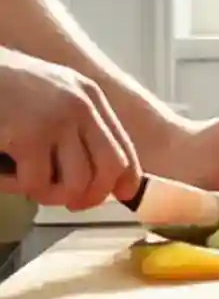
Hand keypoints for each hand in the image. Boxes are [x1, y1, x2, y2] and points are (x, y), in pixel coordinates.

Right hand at [0, 47, 141, 208]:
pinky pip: (36, 183)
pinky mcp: (28, 136)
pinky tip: (3, 176)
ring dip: (51, 195)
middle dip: (94, 195)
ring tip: (28, 185)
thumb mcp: (48, 93)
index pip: (123, 145)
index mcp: (88, 94)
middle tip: (72, 205)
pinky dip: (18, 188)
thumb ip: (73, 124)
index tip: (121, 195)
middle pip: (111, 167)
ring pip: (76, 183)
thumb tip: (96, 173)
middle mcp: (80, 105)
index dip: (126, 177)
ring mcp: (56, 120)